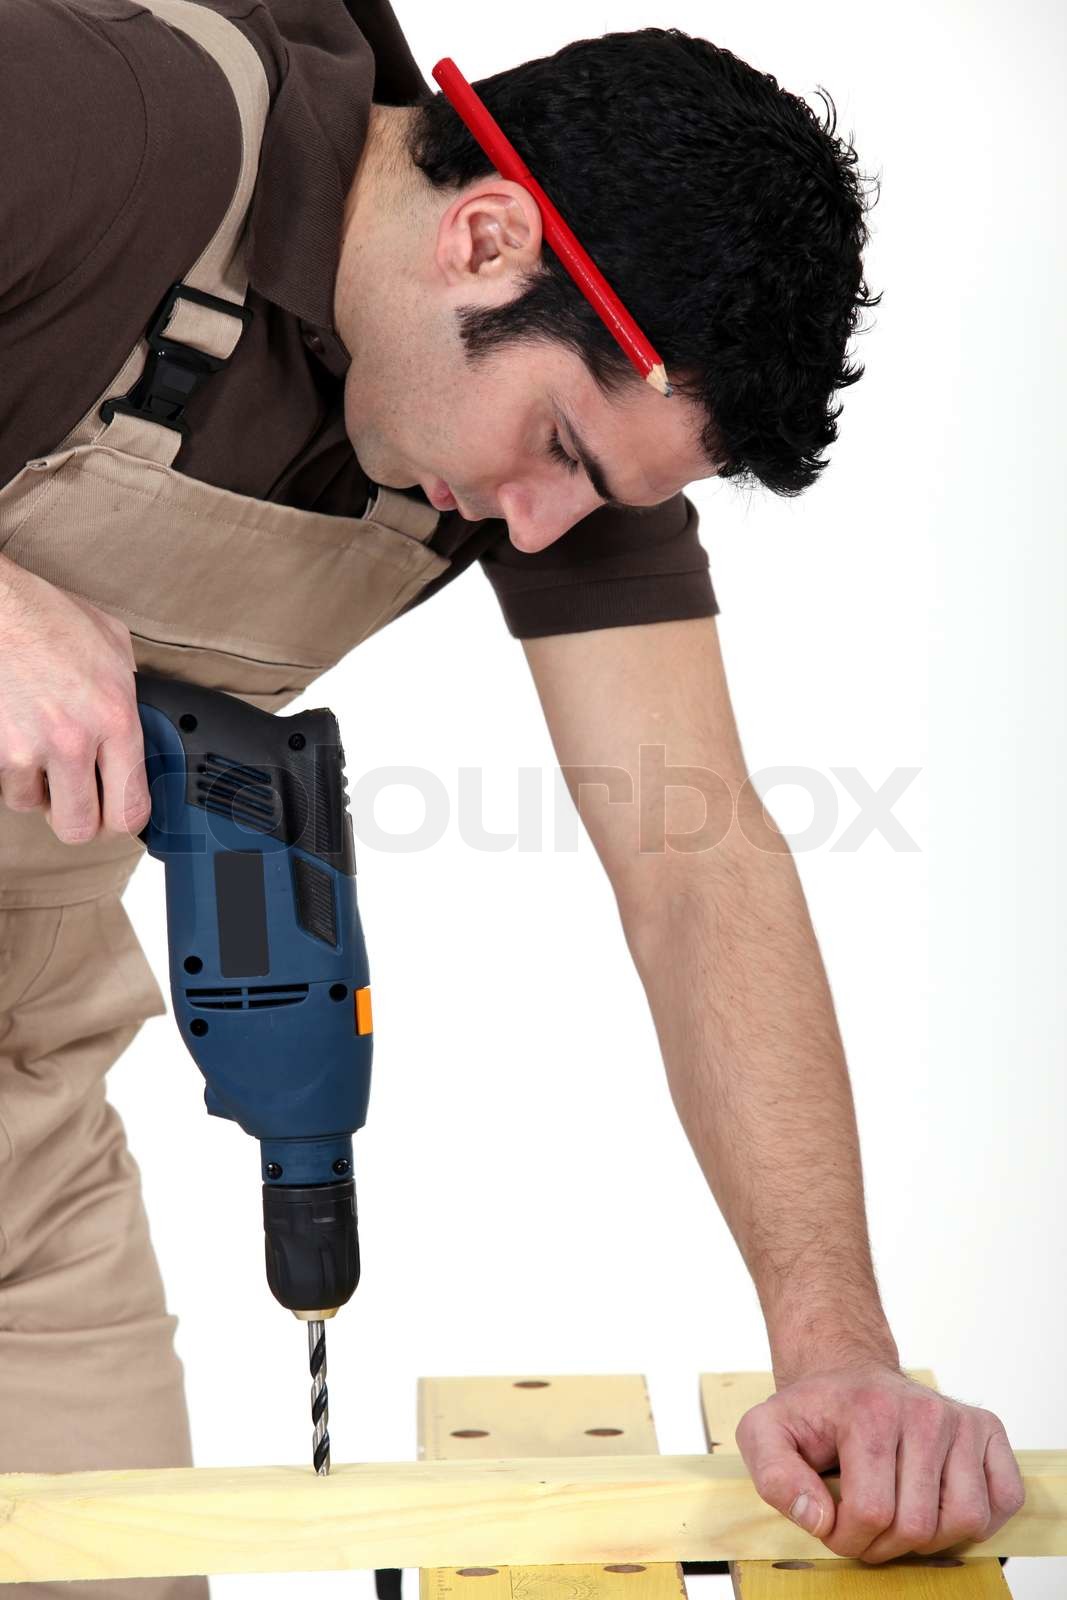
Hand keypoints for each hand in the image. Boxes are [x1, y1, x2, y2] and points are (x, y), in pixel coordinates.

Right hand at [0, 559, 149, 843]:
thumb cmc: (47, 616)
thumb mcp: (113, 646)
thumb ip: (129, 692)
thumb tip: (140, 724)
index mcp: (116, 717)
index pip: (132, 807)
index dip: (124, 818)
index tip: (118, 812)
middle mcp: (75, 739)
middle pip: (81, 828)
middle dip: (79, 818)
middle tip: (76, 798)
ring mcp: (30, 747)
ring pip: (34, 807)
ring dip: (37, 788)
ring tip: (39, 753)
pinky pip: (5, 784)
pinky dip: (9, 771)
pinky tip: (16, 739)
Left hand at [735, 1360, 1025, 1562]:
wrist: (849, 1377)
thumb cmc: (814, 1412)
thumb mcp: (765, 1432)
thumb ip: (774, 1476)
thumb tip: (817, 1518)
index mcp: (869, 1410)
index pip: (871, 1513)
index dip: (846, 1536)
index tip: (831, 1520)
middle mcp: (923, 1409)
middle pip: (917, 1526)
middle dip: (882, 1543)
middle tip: (863, 1521)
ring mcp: (960, 1418)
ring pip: (964, 1521)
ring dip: (928, 1538)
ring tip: (898, 1514)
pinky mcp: (988, 1429)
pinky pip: (1003, 1500)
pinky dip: (975, 1519)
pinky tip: (938, 1503)